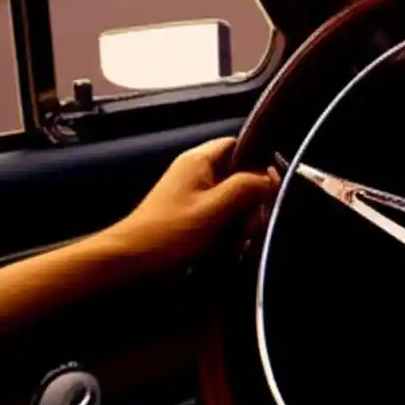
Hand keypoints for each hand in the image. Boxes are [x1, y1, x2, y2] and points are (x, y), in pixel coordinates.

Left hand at [104, 137, 278, 268]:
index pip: (239, 144)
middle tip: (257, 219)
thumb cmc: (172, 230)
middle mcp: (195, 170)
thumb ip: (247, 186)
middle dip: (252, 196)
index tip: (273, 185)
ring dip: (242, 214)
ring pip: (231, 195)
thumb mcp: (215, 207)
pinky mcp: (190, 212)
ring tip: (245, 235)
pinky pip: (220, 211)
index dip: (259, 160)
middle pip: (238, 172)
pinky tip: (233, 243)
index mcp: (199, 159)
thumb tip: (272, 177)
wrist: (131, 259)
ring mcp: (191, 191)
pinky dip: (229, 224)